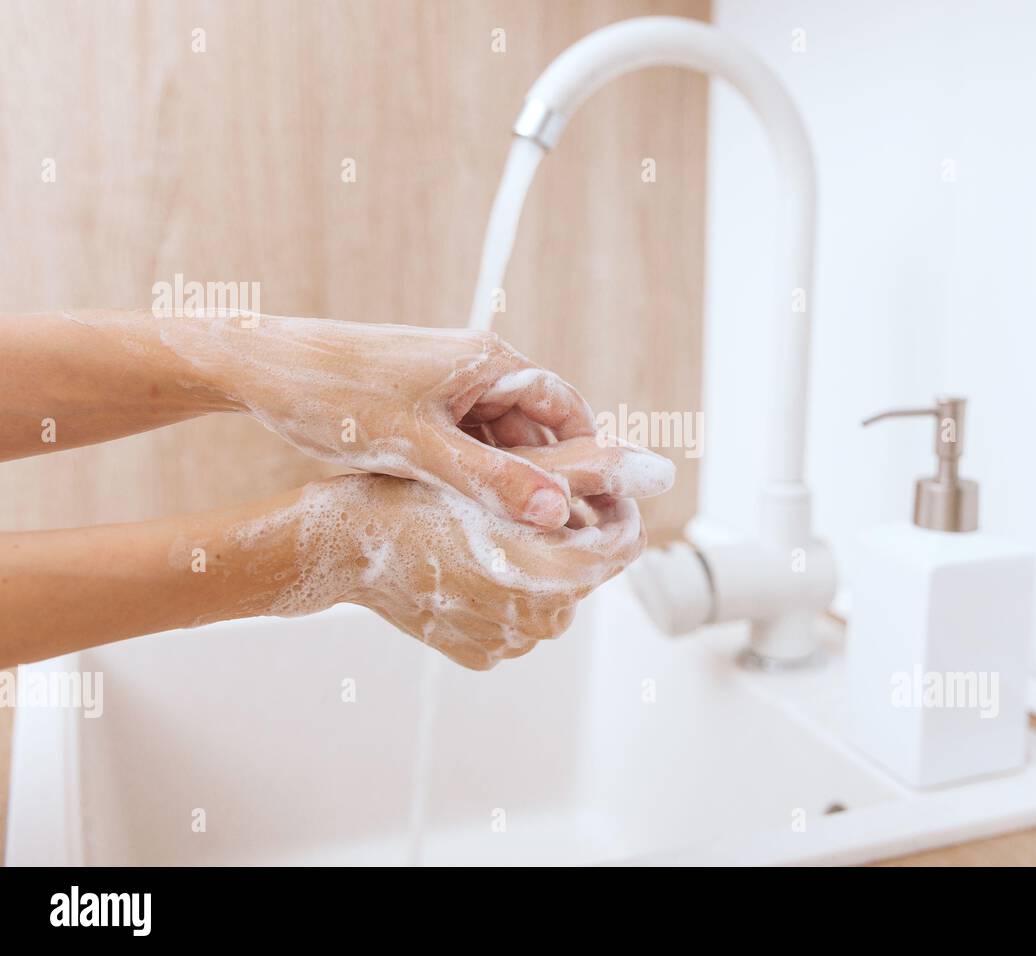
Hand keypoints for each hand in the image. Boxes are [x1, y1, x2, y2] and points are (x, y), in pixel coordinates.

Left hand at [160, 315, 630, 527]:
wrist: (261, 368)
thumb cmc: (337, 397)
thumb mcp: (419, 448)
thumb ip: (490, 480)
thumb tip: (556, 511)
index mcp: (488, 361)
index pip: (565, 405)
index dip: (590, 455)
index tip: (604, 504)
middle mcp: (475, 367)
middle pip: (534, 428)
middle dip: (546, 477)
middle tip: (558, 535)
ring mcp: (446, 385)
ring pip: (497, 441)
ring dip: (505, 480)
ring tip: (514, 534)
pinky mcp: (420, 402)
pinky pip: (465, 442)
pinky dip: (472, 475)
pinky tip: (467, 514)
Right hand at [236, 472, 646, 668]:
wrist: (341, 548)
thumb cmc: (420, 499)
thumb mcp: (506, 475)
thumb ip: (589, 472)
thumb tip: (660, 470)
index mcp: (562, 578)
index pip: (625, 538)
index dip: (609, 501)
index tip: (578, 474)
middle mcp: (546, 622)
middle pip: (586, 561)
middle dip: (568, 525)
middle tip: (522, 488)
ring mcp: (513, 643)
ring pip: (552, 585)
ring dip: (536, 551)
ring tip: (490, 516)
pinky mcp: (481, 653)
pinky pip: (516, 611)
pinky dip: (504, 582)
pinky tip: (468, 551)